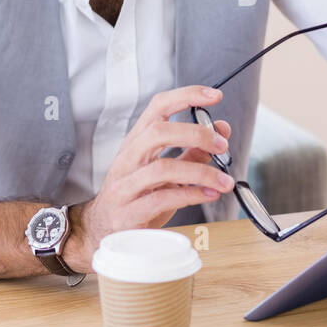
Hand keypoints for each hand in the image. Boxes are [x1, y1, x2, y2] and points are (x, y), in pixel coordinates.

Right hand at [66, 85, 234, 270]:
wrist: (102, 230)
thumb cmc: (137, 197)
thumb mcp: (165, 172)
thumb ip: (191, 152)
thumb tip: (221, 132)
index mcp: (137, 141)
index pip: (158, 107)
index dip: (186, 96)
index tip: (214, 96)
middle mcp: (128, 158)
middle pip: (158, 132)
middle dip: (196, 134)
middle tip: (222, 145)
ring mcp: (125, 185)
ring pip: (162, 168)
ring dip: (201, 172)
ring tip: (224, 180)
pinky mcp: (128, 212)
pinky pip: (162, 199)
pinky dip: (191, 195)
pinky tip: (209, 194)